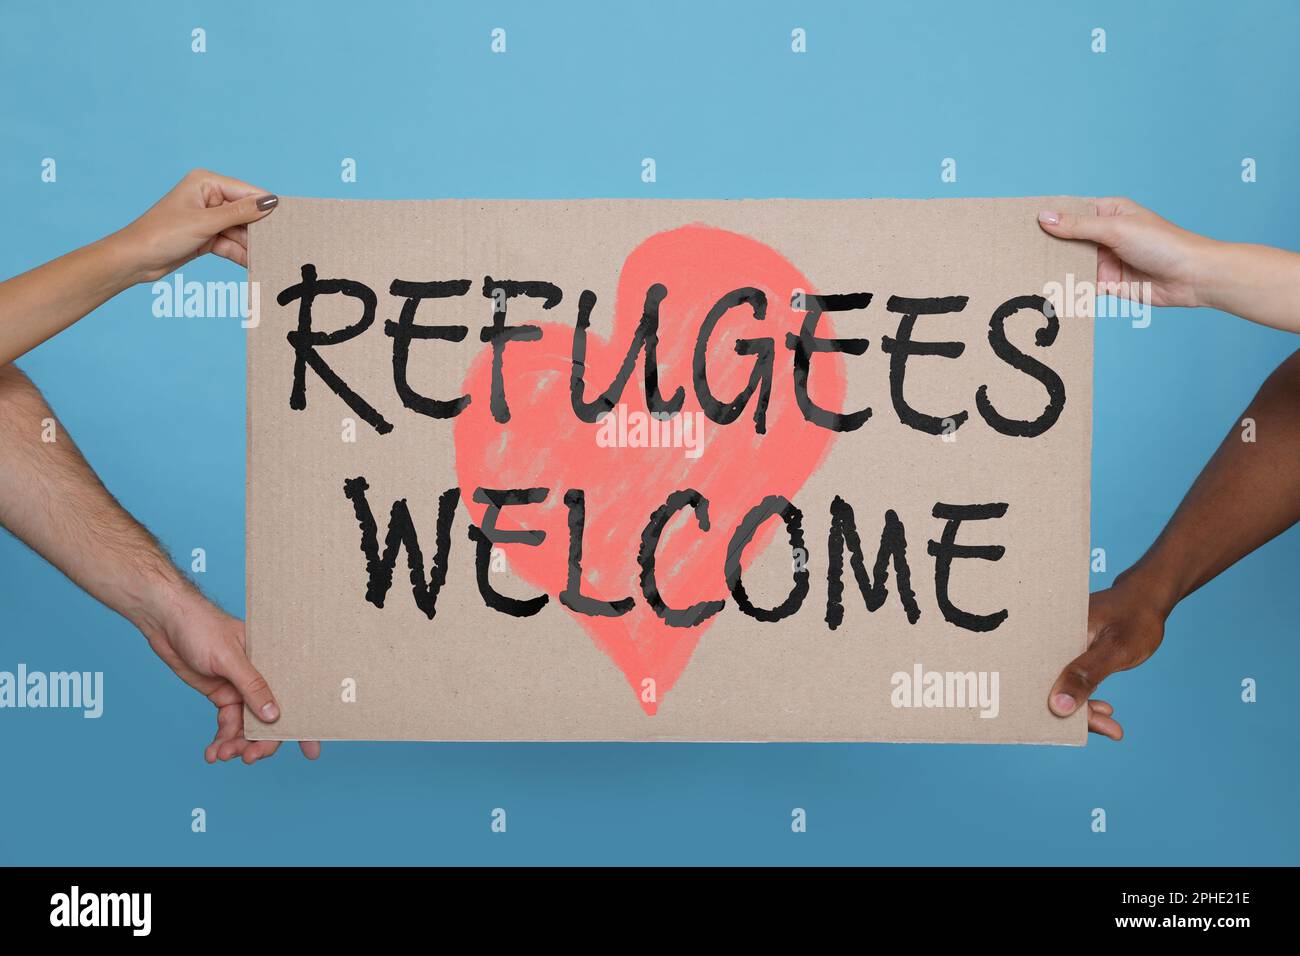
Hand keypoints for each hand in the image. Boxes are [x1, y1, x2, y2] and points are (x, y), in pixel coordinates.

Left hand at [114, 168, 278, 282]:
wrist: (134, 260)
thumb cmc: (161, 235)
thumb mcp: (205, 223)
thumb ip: (240, 213)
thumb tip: (271, 203)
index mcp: (206, 183)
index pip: (247, 192)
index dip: (267, 207)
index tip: (290, 222)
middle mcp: (209, 197)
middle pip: (246, 213)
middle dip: (261, 229)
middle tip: (283, 243)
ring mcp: (208, 218)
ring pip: (241, 231)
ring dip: (253, 245)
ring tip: (272, 257)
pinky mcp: (207, 237)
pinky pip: (232, 244)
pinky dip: (242, 254)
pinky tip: (256, 264)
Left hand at [140, 588, 319, 764]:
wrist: (166, 622)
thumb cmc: (201, 627)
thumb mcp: (229, 657)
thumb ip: (252, 686)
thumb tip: (272, 716)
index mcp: (273, 661)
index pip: (294, 695)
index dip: (304, 724)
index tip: (311, 751)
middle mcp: (261, 677)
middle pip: (270, 719)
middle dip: (260, 741)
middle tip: (248, 758)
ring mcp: (241, 689)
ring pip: (246, 726)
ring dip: (235, 744)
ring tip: (221, 755)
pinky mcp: (222, 695)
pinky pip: (227, 724)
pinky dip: (221, 739)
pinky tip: (213, 752)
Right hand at [1037, 197, 1216, 308]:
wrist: (1192, 278)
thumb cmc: (1164, 244)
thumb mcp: (1116, 229)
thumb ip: (1078, 226)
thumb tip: (1044, 217)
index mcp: (1109, 212)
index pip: (1072, 211)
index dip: (1049, 216)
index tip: (1022, 222)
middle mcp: (1106, 235)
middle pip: (1068, 239)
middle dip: (1047, 245)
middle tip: (1017, 249)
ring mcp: (1106, 260)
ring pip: (1072, 263)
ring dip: (1055, 267)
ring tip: (1025, 270)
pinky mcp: (1108, 284)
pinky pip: (1081, 285)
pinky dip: (1067, 287)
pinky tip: (1046, 290)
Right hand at [1047, 576, 1168, 739]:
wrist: (1147, 598)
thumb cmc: (1134, 618)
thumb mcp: (1115, 650)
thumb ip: (1087, 675)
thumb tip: (1058, 706)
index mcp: (1051, 635)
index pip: (1042, 677)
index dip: (1055, 706)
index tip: (1080, 730)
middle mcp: (1050, 641)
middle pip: (1049, 684)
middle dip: (1074, 713)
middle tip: (1109, 729)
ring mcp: (1062, 647)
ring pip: (1062, 684)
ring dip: (1084, 707)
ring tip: (1112, 726)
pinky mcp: (1073, 651)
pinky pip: (1073, 678)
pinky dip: (1088, 695)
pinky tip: (1105, 708)